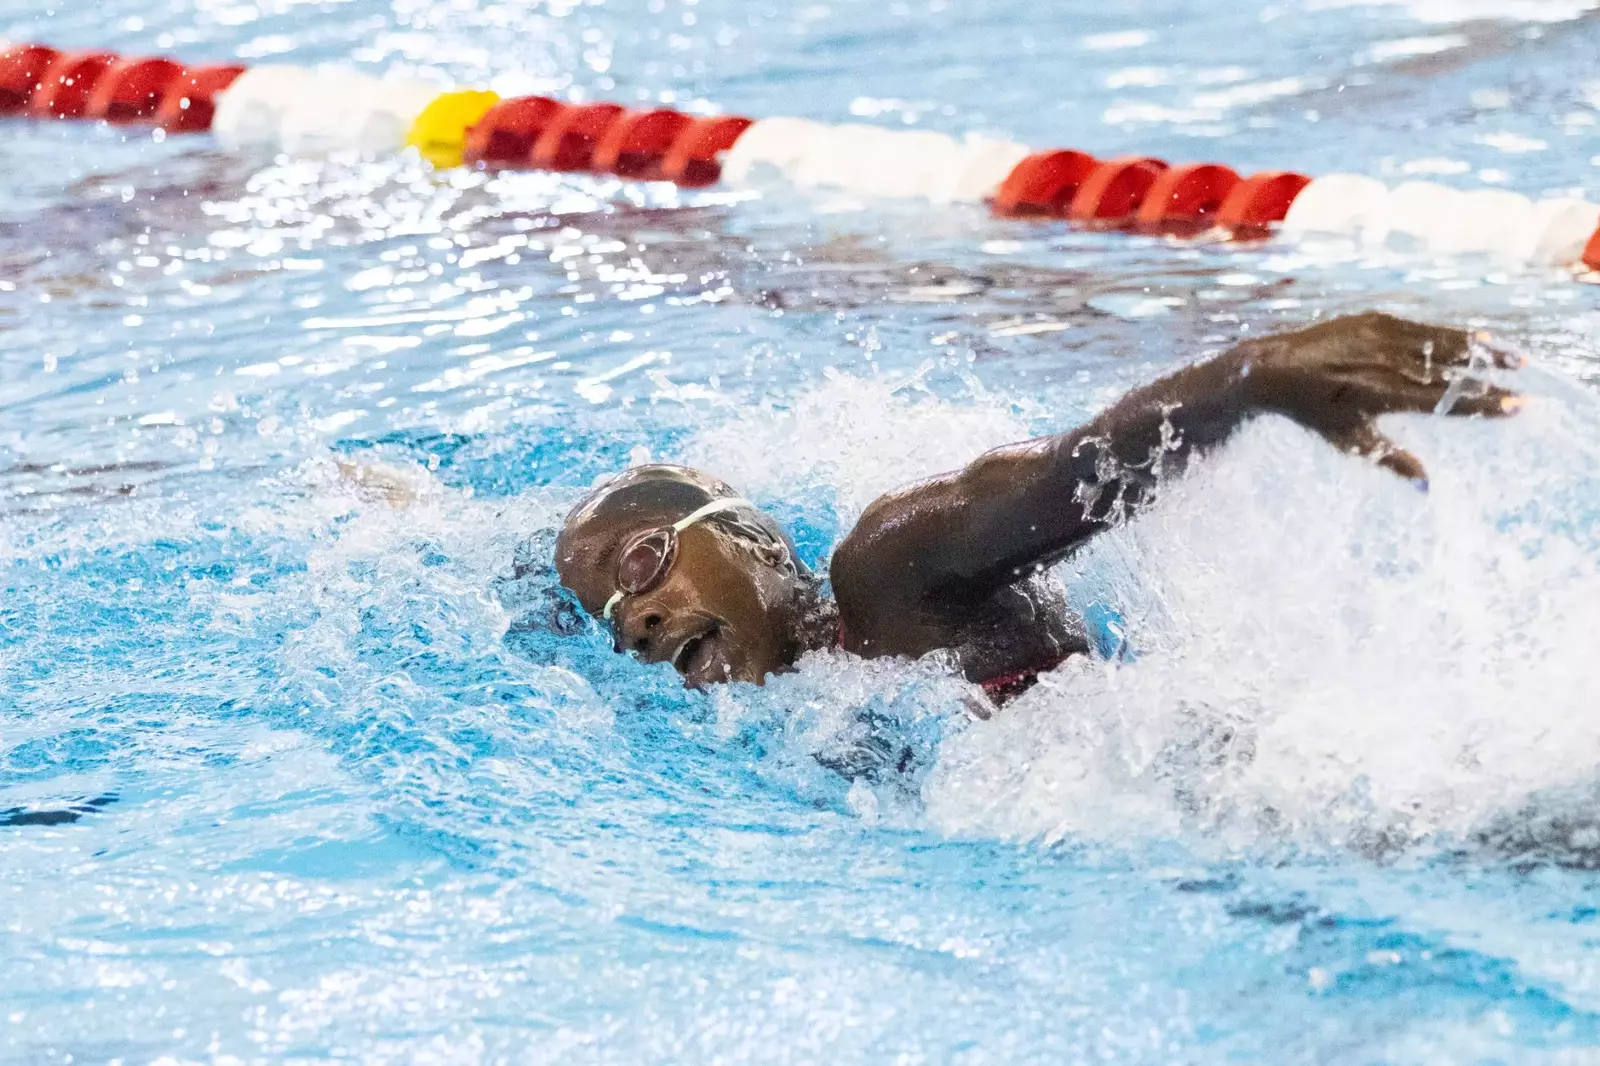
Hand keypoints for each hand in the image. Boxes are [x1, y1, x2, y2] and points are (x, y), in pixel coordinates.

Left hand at [1237, 311, 1523, 484]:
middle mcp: (1384, 363)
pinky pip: (1421, 327)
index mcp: (1381, 394)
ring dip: (1479, 351)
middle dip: (1489, 379)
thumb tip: (1427, 485)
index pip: (1443, 400)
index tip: (1515, 406)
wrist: (1272, 368)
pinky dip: (1450, 334)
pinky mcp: (1373, 320)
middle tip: (1524, 383)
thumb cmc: (1311, 412)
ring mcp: (1379, 337)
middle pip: (1449, 371)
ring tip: (1512, 359)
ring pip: (1441, 343)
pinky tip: (1475, 339)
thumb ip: (1391, 459)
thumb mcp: (1348, 441)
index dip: (1481, 404)